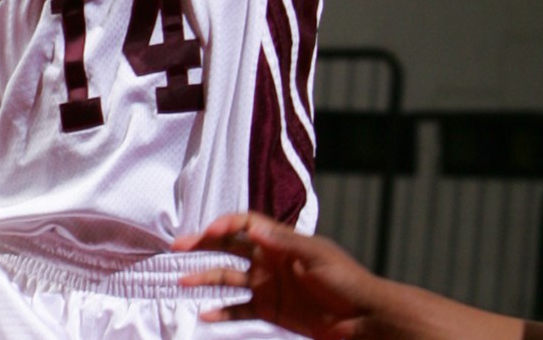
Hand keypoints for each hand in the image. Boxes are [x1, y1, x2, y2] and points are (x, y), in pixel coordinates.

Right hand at [175, 212, 377, 339]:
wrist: (364, 319)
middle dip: (203, 246)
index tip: (209, 232)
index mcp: (282, 241)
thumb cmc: (347, 281)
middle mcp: (270, 260)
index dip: (225, 224)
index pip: (246, 224)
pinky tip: (206, 312)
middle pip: (229, 248)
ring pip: (228, 278)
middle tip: (179, 247)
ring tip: (183, 282)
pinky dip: (222, 310)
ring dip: (205, 278)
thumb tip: (253, 227)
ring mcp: (268, 285)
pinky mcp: (270, 309)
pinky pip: (239, 308)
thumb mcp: (317, 255)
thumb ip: (284, 241)